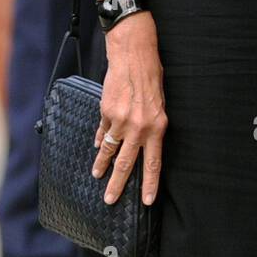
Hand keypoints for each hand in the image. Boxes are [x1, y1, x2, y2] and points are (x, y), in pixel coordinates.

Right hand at [92, 11, 166, 205]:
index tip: (147, 201)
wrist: (133, 55)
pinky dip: (99, 140)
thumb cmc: (151, 78)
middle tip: (110, 200)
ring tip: (98, 176)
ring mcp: (121, 121)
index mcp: (157, 127)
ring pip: (109, 150)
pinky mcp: (106, 112)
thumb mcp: (159, 105)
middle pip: (126, 164)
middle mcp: (139, 127)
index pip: (153, 162)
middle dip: (118, 185)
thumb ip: (149, 127)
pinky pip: (102, 132)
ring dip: (102, 165)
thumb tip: (136, 146)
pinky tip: (96, 147)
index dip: (149, 183)